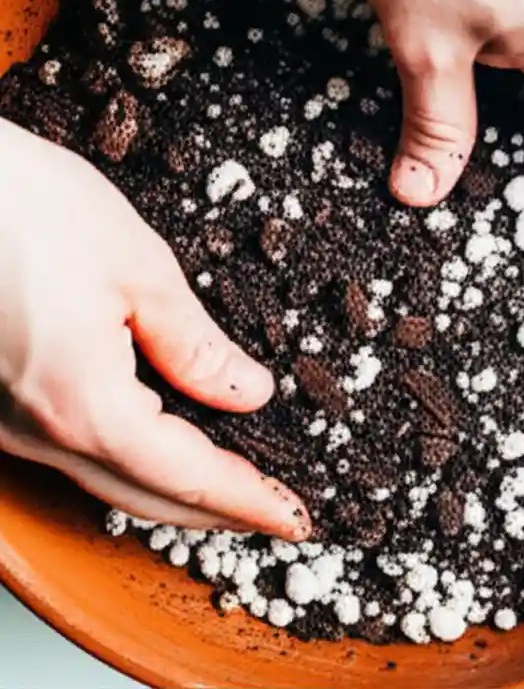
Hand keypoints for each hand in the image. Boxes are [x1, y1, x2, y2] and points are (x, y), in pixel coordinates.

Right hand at [0, 120, 309, 539]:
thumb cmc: (15, 203)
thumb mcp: (135, 267)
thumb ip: (195, 343)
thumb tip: (247, 392)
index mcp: (83, 405)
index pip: (189, 477)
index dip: (248, 501)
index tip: (295, 519)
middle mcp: (34, 430)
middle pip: (145, 496)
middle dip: (217, 513)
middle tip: (273, 517)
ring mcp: (0, 422)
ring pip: (103, 479)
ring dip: (171, 492)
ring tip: (227, 491)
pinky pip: (67, 450)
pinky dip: (125, 461)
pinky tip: (152, 447)